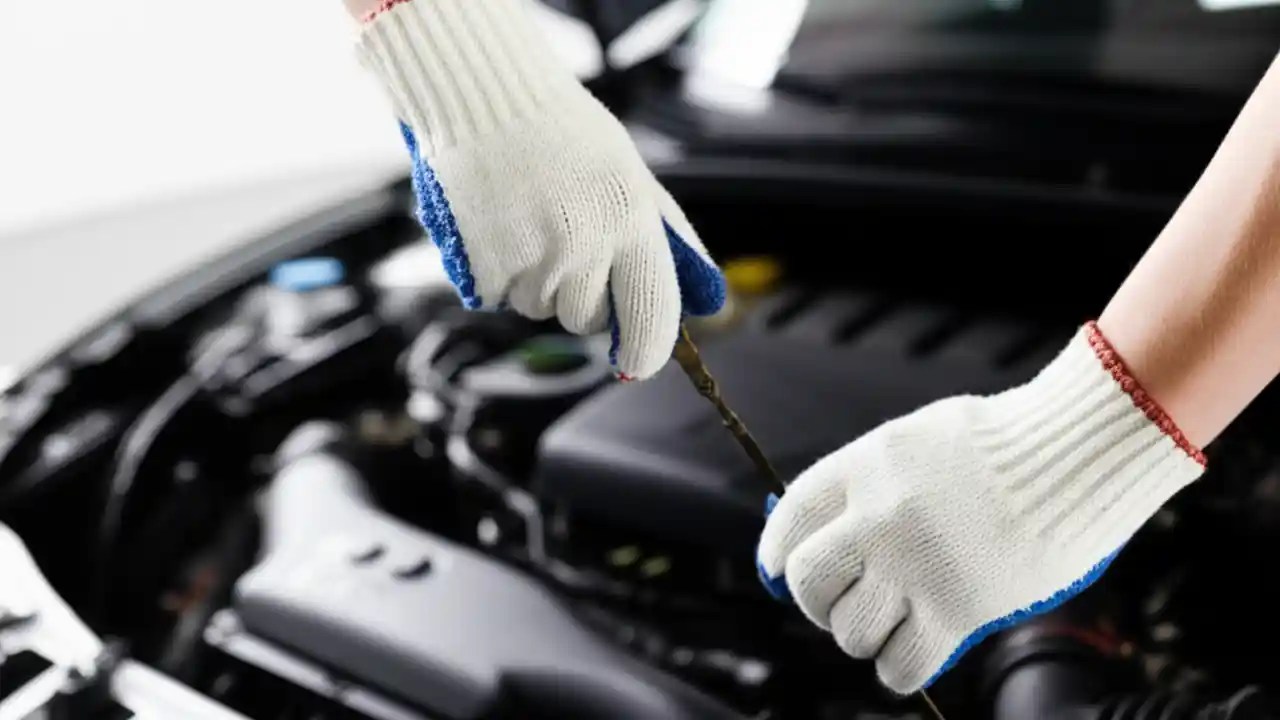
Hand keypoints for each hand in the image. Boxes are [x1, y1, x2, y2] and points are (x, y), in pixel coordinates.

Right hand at [357, 0, 725, 379]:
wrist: (481, 98)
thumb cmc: (565, 135)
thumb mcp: (633, 177)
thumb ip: (670, 240)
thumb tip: (705, 302)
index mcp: (630, 218)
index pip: (652, 314)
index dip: (646, 351)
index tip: (636, 364)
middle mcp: (583, 244)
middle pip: (588, 320)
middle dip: (582, 297)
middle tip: (568, 243)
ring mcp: (531, 259)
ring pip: (541, 310)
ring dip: (538, 284)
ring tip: (529, 223)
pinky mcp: (485, 268)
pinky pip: (500, 300)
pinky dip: (500, 277)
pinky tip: (500, 228)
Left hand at [756, 322, 1205, 693]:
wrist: (1083, 451)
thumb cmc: (1006, 442)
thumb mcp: (919, 438)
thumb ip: (870, 478)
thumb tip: (822, 527)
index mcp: (866, 464)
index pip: (789, 518)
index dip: (775, 553)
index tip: (778, 572)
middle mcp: (879, 515)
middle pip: (807, 582)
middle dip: (818, 601)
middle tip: (845, 601)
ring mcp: (916, 564)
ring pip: (849, 631)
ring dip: (866, 634)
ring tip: (897, 618)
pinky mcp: (958, 610)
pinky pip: (899, 667)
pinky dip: (900, 667)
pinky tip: (918, 647)